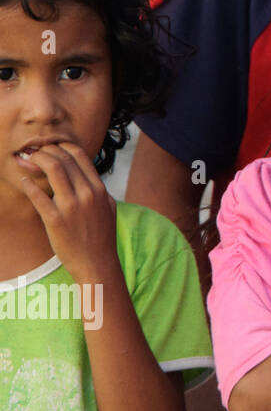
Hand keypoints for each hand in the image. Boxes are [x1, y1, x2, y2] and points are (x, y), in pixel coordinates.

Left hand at [19, 143, 118, 283]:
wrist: (97, 263)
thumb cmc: (102, 237)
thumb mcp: (107, 208)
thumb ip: (98, 190)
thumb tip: (87, 176)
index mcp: (99, 189)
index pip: (80, 156)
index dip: (62, 146)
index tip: (52, 147)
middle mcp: (87, 194)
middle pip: (64, 159)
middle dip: (46, 150)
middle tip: (35, 152)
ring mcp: (72, 207)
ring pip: (53, 170)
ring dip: (37, 160)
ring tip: (28, 160)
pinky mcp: (56, 221)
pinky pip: (39, 196)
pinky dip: (29, 184)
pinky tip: (24, 181)